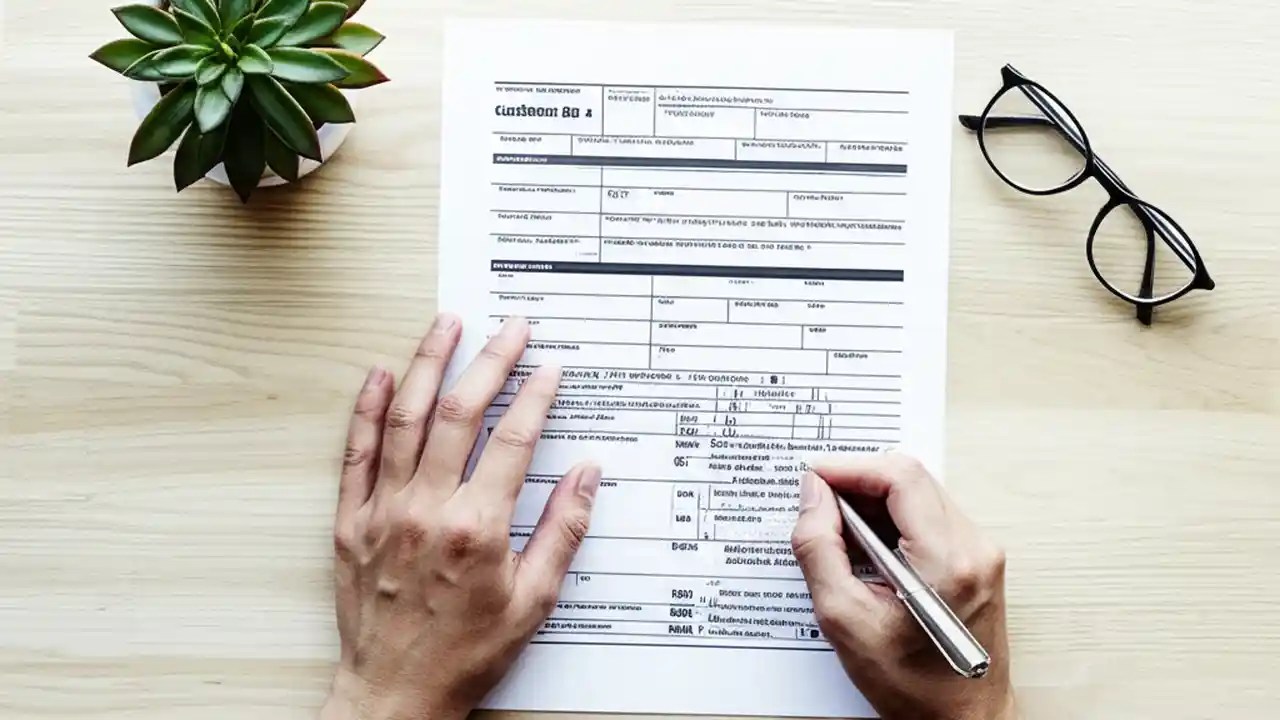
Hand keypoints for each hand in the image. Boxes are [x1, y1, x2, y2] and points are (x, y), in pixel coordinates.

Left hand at [321, 315, 600, 719]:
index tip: (549, 368)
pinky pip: (357, 452)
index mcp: (477, 528)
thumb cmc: (466, 653)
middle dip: (490, 362)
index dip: (535, 396)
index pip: (514, 440)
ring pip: (406, 419)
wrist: (395, 694)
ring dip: (428, 364)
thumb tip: (588, 476)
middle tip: (510, 328)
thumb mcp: (534, 601)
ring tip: (446, 326)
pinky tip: (382, 375)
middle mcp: (428, 509)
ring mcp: (384, 511)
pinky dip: (368, 409)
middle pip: (461, 414)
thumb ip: (563, 532)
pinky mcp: (351, 522)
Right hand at [791, 453, 1015, 719]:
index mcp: (947, 561)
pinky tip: (868, 549)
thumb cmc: (912, 688)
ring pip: (920, 493)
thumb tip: (813, 496)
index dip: (849, 468)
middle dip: (859, 482)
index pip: (899, 477)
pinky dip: (893, 520)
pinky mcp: (978, 560)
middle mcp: (975, 548)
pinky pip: (930, 516)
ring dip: (875, 502)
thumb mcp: (844, 619)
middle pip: (911, 478)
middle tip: (820, 505)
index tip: (814, 478)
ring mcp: (982, 553)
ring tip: (841, 534)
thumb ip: (820, 548)